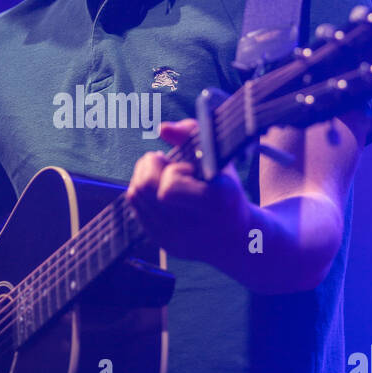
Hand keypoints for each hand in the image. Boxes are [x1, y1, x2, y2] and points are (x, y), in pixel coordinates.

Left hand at [126, 119, 251, 264]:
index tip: (186, 168)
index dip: (173, 172)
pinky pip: (135, 207)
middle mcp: (196, 225)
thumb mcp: (220, 158)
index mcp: (219, 202)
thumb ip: (193, 135)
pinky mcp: (164, 243)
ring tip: (159, 169)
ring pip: (136, 195)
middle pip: (147, 188)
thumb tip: (163, 129)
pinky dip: (140, 189)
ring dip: (142, 174)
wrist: (235, 238)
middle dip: (149, 166)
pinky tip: (156, 185)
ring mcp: (177, 238)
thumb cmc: (226, 189)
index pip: (170, 188)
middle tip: (161, 159)